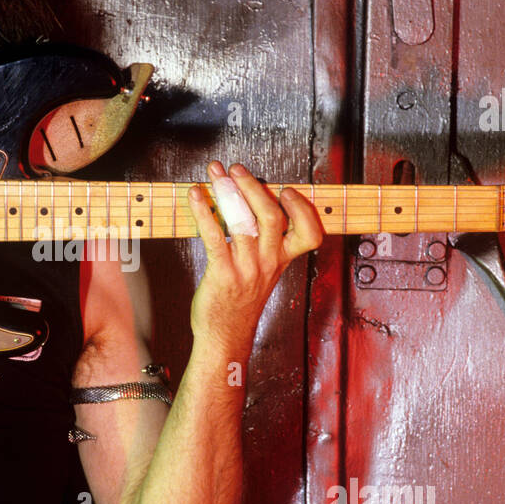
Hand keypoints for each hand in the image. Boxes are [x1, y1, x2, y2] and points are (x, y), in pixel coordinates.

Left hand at [187, 161, 322, 348]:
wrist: (226, 335)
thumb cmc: (240, 301)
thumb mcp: (263, 271)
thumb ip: (264, 242)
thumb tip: (249, 204)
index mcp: (281, 260)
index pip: (309, 233)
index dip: (302, 209)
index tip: (288, 190)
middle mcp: (268, 263)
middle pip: (271, 216)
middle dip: (253, 186)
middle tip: (236, 168)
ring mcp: (247, 269)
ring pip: (243, 222)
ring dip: (226, 191)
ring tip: (214, 172)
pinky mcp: (223, 274)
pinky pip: (214, 237)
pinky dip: (204, 212)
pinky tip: (195, 196)